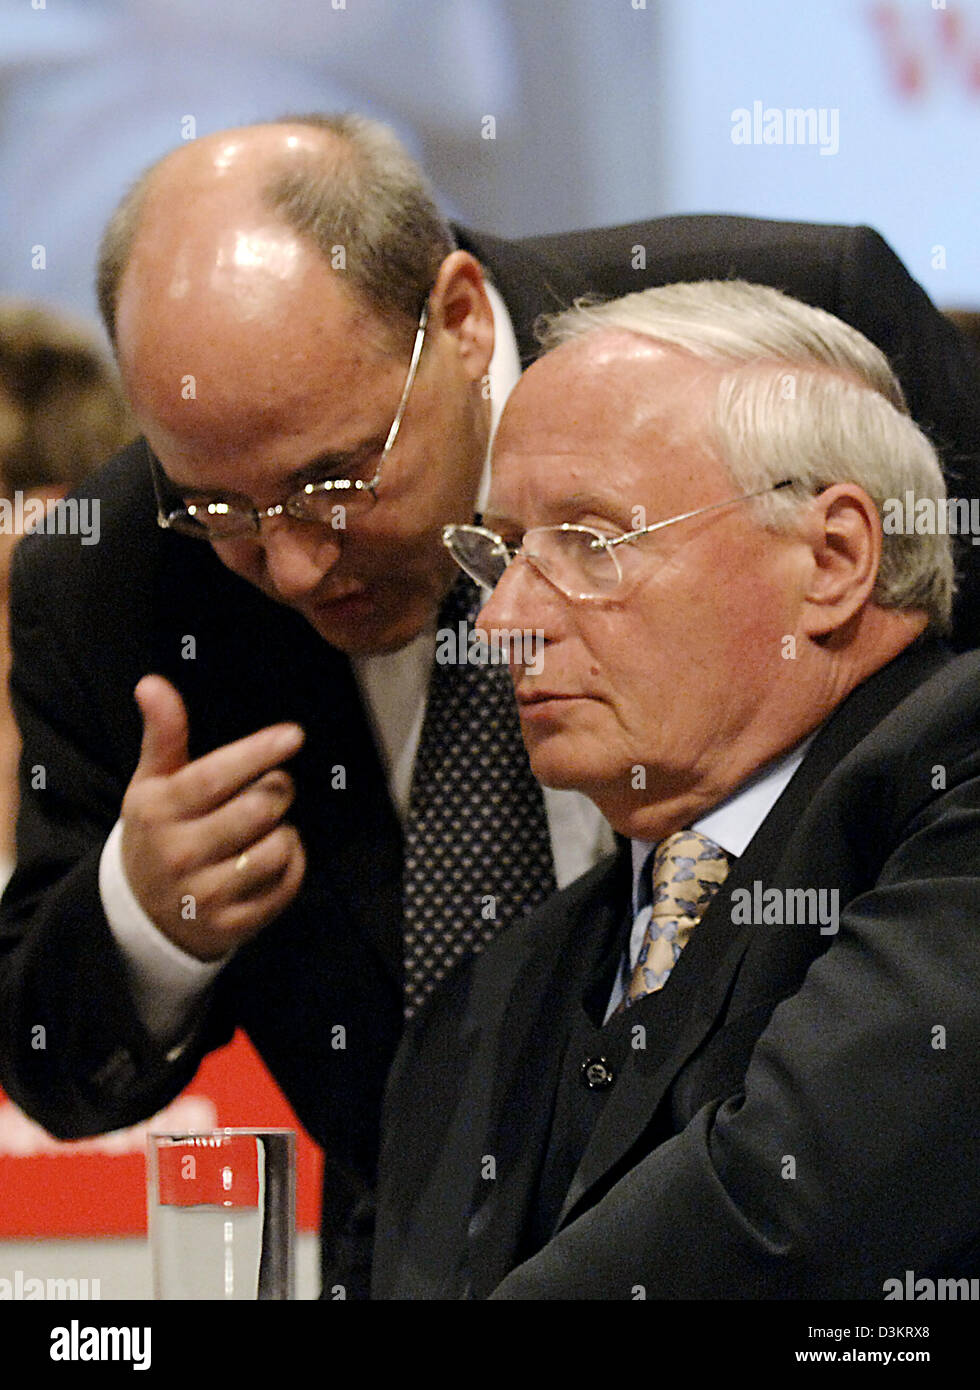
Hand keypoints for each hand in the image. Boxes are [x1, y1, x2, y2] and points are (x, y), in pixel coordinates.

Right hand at [120, 675, 305, 959]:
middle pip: (260, 808)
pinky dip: (292, 863)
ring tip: (267, 828)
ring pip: (278, 846)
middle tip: (272, 788)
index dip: (257, 752)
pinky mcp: (231, 925)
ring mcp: (204, 893)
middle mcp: (179, 852)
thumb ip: (163, 734)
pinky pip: (287, 883)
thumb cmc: (158, 831)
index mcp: (158, 810)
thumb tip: (153, 683)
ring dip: (286, 830)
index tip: (293, 735)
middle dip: (278, 789)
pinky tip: (274, 857)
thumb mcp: (152, 783)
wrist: (142, 914)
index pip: (215, 776)